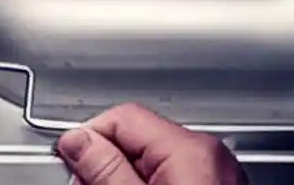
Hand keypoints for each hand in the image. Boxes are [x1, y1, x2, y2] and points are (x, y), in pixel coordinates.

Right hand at [56, 104, 245, 184]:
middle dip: (107, 161)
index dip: (89, 137)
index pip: (122, 115)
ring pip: (155, 159)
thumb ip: (105, 169)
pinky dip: (151, 184)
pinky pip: (176, 175)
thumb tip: (76, 140)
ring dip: (126, 176)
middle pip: (138, 136)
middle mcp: (213, 156)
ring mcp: (222, 175)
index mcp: (193, 150)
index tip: (72, 163)